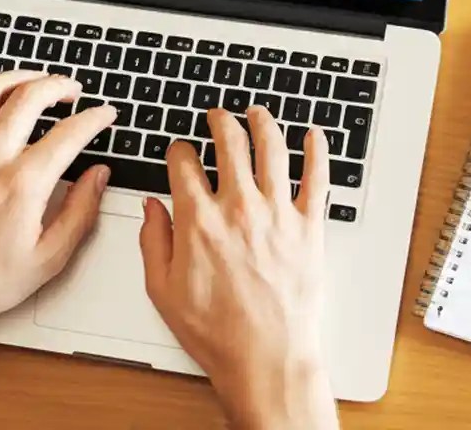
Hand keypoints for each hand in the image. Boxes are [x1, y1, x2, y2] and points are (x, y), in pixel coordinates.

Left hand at [0, 68, 116, 334]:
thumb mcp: (49, 257)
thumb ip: (80, 211)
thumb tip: (98, 177)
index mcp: (24, 183)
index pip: (70, 134)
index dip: (94, 119)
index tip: (104, 115)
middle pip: (29, 98)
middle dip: (59, 86)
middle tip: (73, 90)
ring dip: (19, 77)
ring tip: (37, 79)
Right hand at [140, 106, 337, 429]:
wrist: (266, 357)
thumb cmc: (217, 331)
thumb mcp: (162, 290)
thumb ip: (153, 242)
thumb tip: (152, 208)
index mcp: (199, 221)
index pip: (184, 164)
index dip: (178, 150)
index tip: (179, 151)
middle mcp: (239, 208)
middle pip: (229, 143)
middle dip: (220, 121)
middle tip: (218, 116)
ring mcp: (277, 214)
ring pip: (272, 149)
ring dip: (263, 123)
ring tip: (257, 113)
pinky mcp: (308, 226)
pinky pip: (317, 178)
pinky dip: (317, 151)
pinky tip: (315, 135)